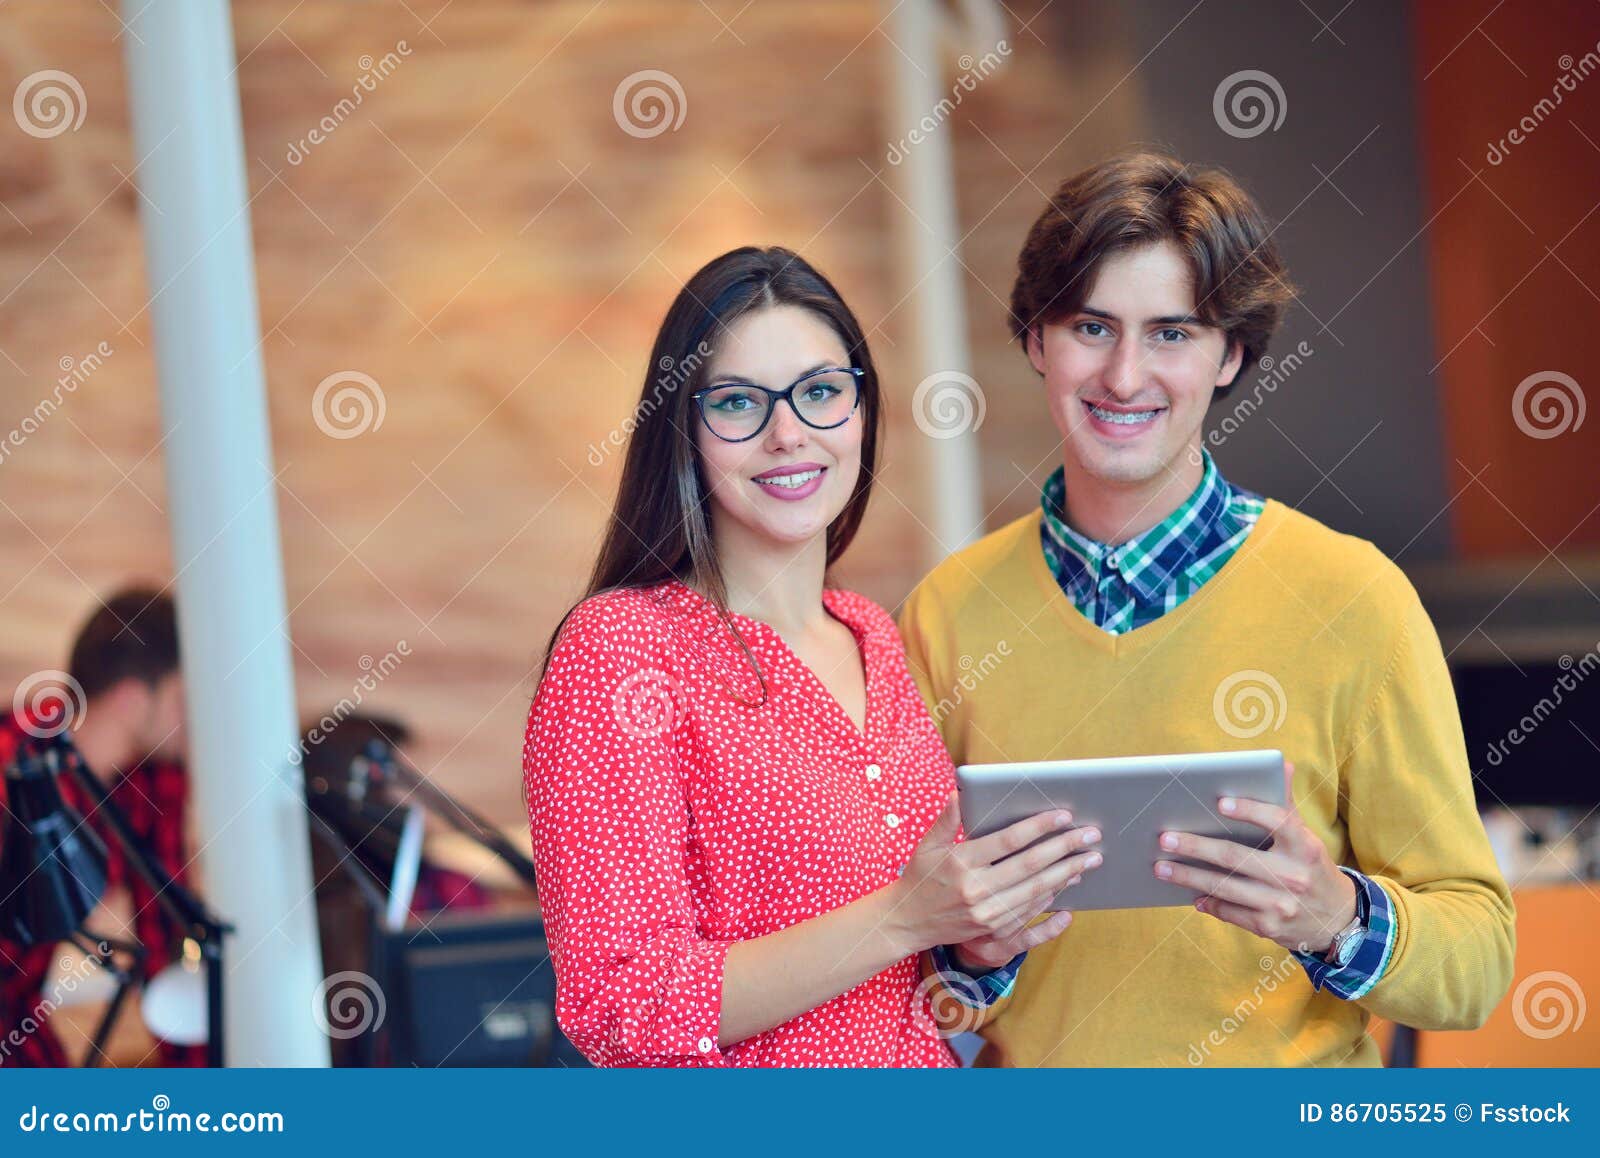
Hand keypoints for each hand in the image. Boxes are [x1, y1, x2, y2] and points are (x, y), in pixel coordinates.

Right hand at [890, 792, 1102, 969]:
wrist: (907, 922)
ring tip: (1090, 858)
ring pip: (1037, 890)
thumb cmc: (919, 877)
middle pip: (1031, 866)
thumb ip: (947, 819)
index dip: (1039, 827)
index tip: (1063, 816)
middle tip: (1091, 835)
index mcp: (961, 862)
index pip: (1009, 841)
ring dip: (1067, 872)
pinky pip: (1031, 910)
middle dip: (1065, 848)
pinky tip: (1069, 880)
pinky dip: (1053, 894)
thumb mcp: (927, 845)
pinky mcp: (993, 929)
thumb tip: (960, 792)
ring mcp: (987, 913)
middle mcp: (977, 889)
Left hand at [1153, 761, 1356, 955]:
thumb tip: (1279, 763)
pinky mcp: (1268, 927)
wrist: (1338, 919)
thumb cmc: (1311, 867)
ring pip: (1224, 887)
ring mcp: (1280, 905)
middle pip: (1235, 858)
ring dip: (1189, 877)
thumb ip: (1286, 803)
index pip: (1279, 821)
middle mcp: (1293, 876)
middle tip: (1165, 838)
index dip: (1250, 811)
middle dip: (1196, 848)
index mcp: (1304, 847)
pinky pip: (1230, 912)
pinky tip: (1191, 894)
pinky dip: (1208, 902)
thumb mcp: (1305, 837)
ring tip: (1161, 867)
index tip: (1220, 802)